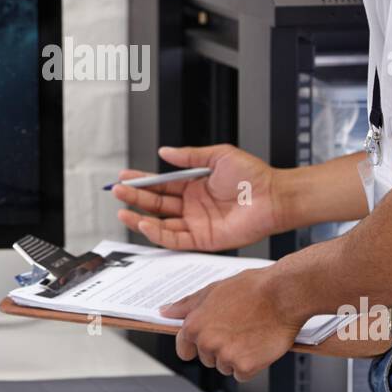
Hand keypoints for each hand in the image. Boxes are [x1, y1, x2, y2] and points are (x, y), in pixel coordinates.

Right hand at [113, 145, 281, 251]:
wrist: (274, 197)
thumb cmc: (253, 176)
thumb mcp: (218, 156)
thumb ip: (189, 156)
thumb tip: (164, 152)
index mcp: (194, 185)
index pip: (161, 185)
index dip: (141, 182)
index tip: (123, 177)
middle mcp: (192, 205)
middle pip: (156, 204)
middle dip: (135, 198)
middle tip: (117, 192)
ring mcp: (196, 223)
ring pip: (161, 223)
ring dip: (140, 218)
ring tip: (123, 211)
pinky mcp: (203, 239)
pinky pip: (175, 239)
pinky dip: (157, 234)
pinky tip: (144, 224)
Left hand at [159, 267, 304, 381]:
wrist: (283, 293)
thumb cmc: (253, 288)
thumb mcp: (213, 290)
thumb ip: (186, 305)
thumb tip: (166, 312)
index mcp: (195, 325)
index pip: (183, 349)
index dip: (196, 345)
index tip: (208, 341)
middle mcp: (207, 342)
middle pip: (207, 359)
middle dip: (220, 349)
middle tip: (239, 330)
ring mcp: (225, 356)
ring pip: (225, 367)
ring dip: (237, 357)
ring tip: (250, 334)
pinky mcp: (245, 367)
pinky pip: (242, 375)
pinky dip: (252, 365)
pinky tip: (258, 346)